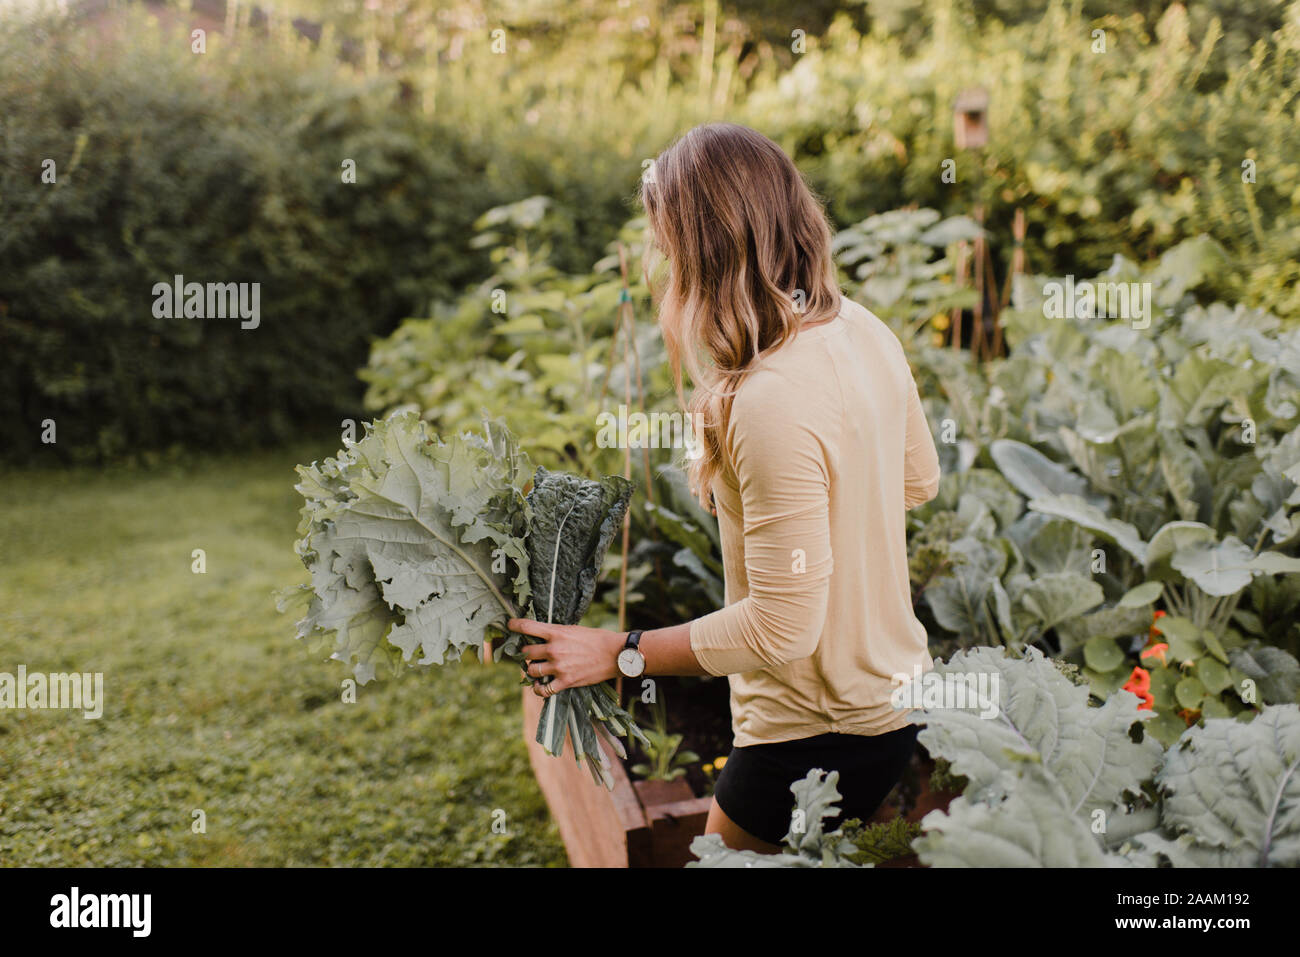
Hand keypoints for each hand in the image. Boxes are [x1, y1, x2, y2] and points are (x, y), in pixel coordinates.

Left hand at [507, 618, 625, 696]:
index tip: (510, 625)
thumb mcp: (574, 629)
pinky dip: (538, 689)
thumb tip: (543, 635)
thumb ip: (557, 633)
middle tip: (530, 653)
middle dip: (526, 653)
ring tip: (537, 668)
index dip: (515, 625)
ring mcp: (559, 667)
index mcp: (556, 632)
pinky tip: (539, 686)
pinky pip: (544, 690)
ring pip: (532, 670)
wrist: (615, 654)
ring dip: (532, 669)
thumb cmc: (597, 638)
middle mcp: (554, 649)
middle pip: (526, 652)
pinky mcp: (566, 681)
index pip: (527, 627)